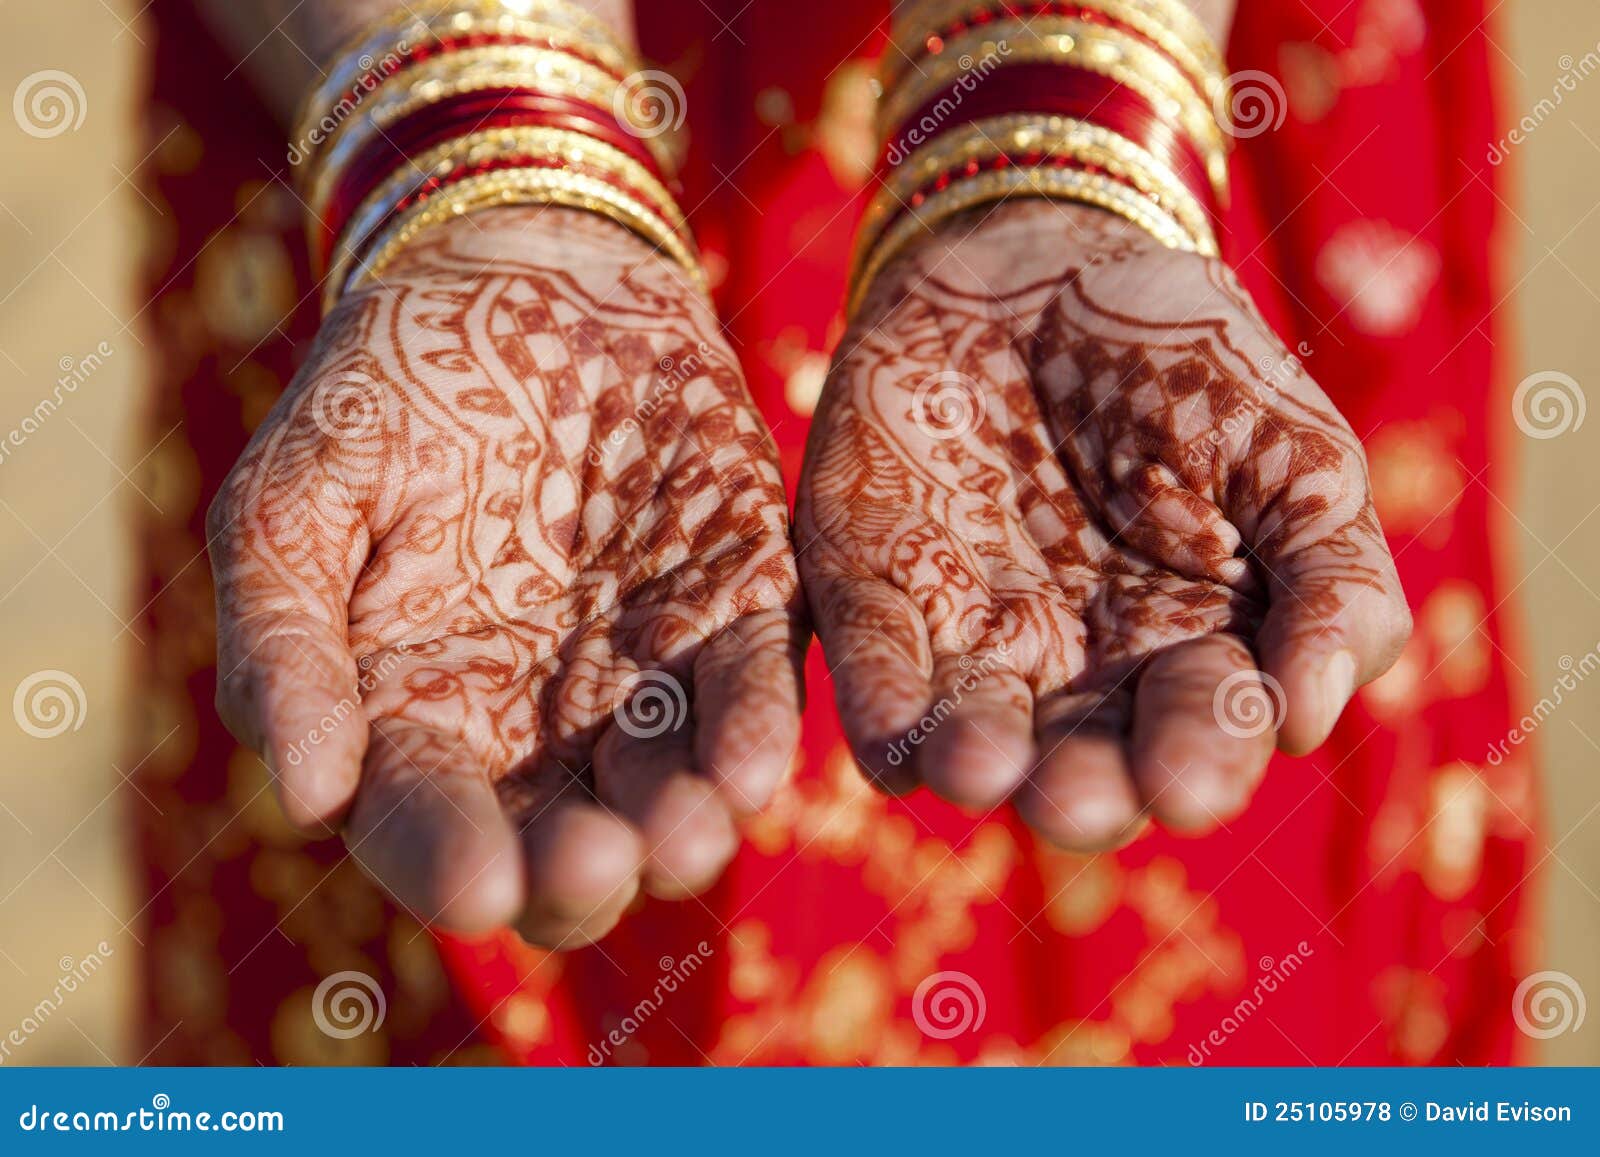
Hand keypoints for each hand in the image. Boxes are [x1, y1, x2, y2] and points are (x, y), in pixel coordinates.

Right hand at [208, 207, 802, 945]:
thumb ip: (285, 639)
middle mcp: (541, 725)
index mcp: (420, 714)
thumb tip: (308, 799)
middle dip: (582, 874)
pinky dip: (757, 730)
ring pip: (672, 791)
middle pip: (565, 849)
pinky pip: (755, 687)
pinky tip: (753, 764)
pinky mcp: (738, 606)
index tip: (478, 886)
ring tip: (688, 832)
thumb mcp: (299, 495)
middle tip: (597, 861)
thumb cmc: (390, 389)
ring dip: (685, 827)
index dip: (448, 864)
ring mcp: (647, 672)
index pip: (427, 825)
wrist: (526, 273)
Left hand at [797, 200, 1408, 850]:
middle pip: (1079, 762)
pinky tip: (890, 740)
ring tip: (985, 767)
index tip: (1188, 773)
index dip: (1197, 758)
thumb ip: (1333, 579)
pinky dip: (879, 700)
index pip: (1200, 735)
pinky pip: (872, 659)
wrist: (1040, 259)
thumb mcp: (1295, 451)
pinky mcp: (875, 588)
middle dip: (1079, 790)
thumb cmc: (1184, 361)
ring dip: (973, 759)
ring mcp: (970, 636)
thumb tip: (1311, 717)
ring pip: (970, 732)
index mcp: (1188, 653)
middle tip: (1075, 798)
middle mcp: (1077, 674)